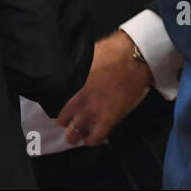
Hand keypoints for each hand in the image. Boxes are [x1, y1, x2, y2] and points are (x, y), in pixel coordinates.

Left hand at [56, 30, 151, 146]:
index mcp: (73, 84)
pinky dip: (92, 140)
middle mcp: (79, 100)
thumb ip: (79, 69)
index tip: (58, 107)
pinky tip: (92, 137)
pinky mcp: (109, 119)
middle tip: (68, 120)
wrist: (136, 58)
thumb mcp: (89, 55)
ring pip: (74, 134)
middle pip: (61, 120)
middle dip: (64, 121)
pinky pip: (95, 138)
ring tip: (77, 133)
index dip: (55, 106)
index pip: (54, 102)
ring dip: (74, 134)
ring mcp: (94, 111)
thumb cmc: (115, 51)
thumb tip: (73, 70)